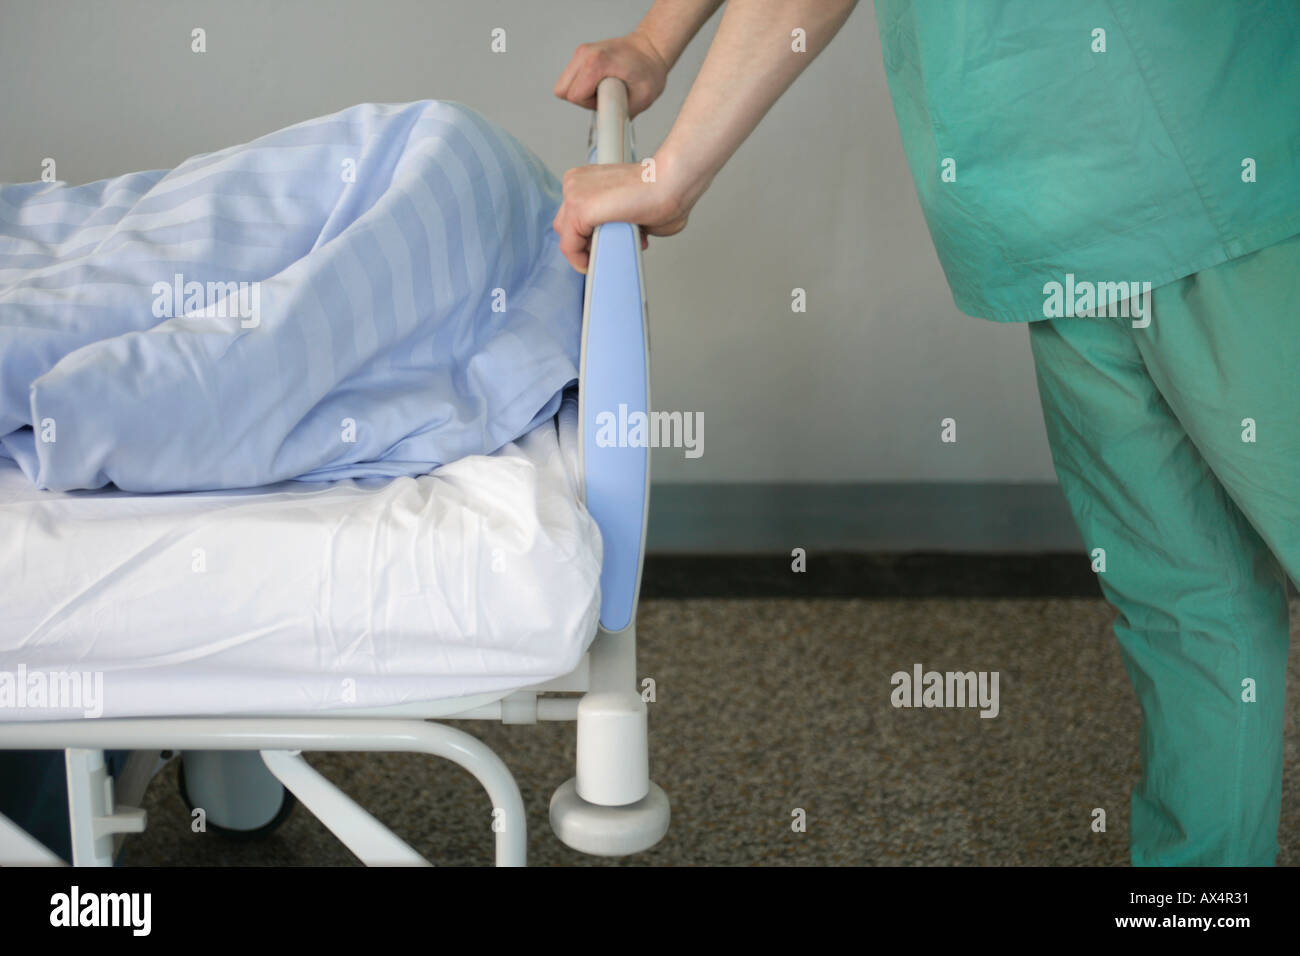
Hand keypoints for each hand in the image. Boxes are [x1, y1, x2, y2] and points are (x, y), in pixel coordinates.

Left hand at [552, 159, 691, 272]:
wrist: (671, 183)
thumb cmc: (660, 192)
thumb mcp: (629, 209)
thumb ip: (616, 222)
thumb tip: (619, 238)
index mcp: (586, 179)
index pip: (573, 216)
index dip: (588, 237)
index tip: (604, 246)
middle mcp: (576, 184)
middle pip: (567, 226)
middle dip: (586, 243)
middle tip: (608, 250)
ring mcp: (575, 195)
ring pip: (567, 237)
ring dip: (585, 251)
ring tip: (608, 255)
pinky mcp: (579, 210)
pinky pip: (569, 247)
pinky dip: (580, 260)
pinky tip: (595, 264)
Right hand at [553, 31, 669, 117]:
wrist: (650, 47)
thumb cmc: (649, 68)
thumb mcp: (643, 97)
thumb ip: (623, 114)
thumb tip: (608, 127)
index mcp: (597, 62)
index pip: (575, 95)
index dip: (590, 104)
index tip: (607, 99)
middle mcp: (585, 54)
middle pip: (563, 90)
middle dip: (582, 100)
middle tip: (603, 96)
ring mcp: (581, 52)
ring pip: (564, 85)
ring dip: (581, 93)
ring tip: (603, 88)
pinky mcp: (581, 54)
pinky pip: (571, 79)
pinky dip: (582, 86)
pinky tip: (600, 82)